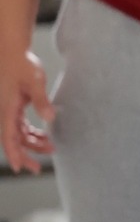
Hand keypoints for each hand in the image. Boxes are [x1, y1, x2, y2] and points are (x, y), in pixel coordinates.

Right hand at [1, 51, 53, 173]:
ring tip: (51, 148)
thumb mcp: (35, 82)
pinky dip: (31, 133)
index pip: (9, 137)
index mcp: (7, 109)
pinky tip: (44, 137)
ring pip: (18, 134)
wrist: (13, 52)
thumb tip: (50, 118)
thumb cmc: (22, 65)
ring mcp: (9, 110)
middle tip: (36, 169)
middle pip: (13, 140)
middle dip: (24, 155)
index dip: (14, 153)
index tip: (20, 167)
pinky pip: (21, 126)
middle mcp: (5, 112)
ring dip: (32, 143)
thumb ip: (41, 101)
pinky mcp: (14, 107)